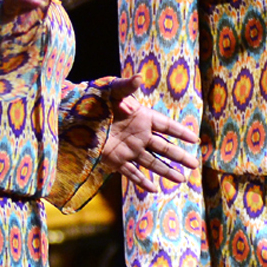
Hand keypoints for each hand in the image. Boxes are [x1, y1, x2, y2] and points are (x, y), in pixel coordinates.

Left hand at [100, 76, 199, 191]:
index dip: (180, 132)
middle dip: (179, 157)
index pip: (166, 126)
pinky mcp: (115, 160)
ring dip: (166, 171)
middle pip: (164, 148)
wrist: (72, 117)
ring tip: (182, 180)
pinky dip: (141, 181)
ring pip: (152, 163)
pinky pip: (131, 173)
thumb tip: (139, 77)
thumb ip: (126, 86)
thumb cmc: (93, 99)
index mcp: (141, 117)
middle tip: (195, 164)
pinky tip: (153, 190)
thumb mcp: (111, 90)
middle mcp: (138, 135)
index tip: (194, 139)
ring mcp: (128, 149)